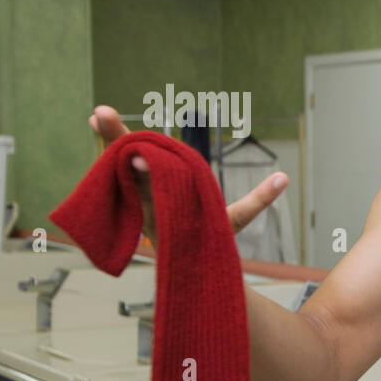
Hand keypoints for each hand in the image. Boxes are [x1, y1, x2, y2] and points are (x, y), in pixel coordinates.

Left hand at [89, 104, 288, 251]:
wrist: (179, 265)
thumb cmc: (208, 241)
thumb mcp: (233, 223)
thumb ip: (256, 201)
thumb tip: (283, 178)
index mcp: (173, 215)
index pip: (159, 190)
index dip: (149, 172)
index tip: (139, 156)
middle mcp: (150, 208)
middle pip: (133, 171)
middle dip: (120, 145)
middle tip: (103, 117)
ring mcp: (136, 201)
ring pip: (120, 168)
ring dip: (109, 140)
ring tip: (98, 115)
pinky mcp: (129, 193)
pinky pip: (115, 167)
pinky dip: (110, 146)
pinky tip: (97, 124)